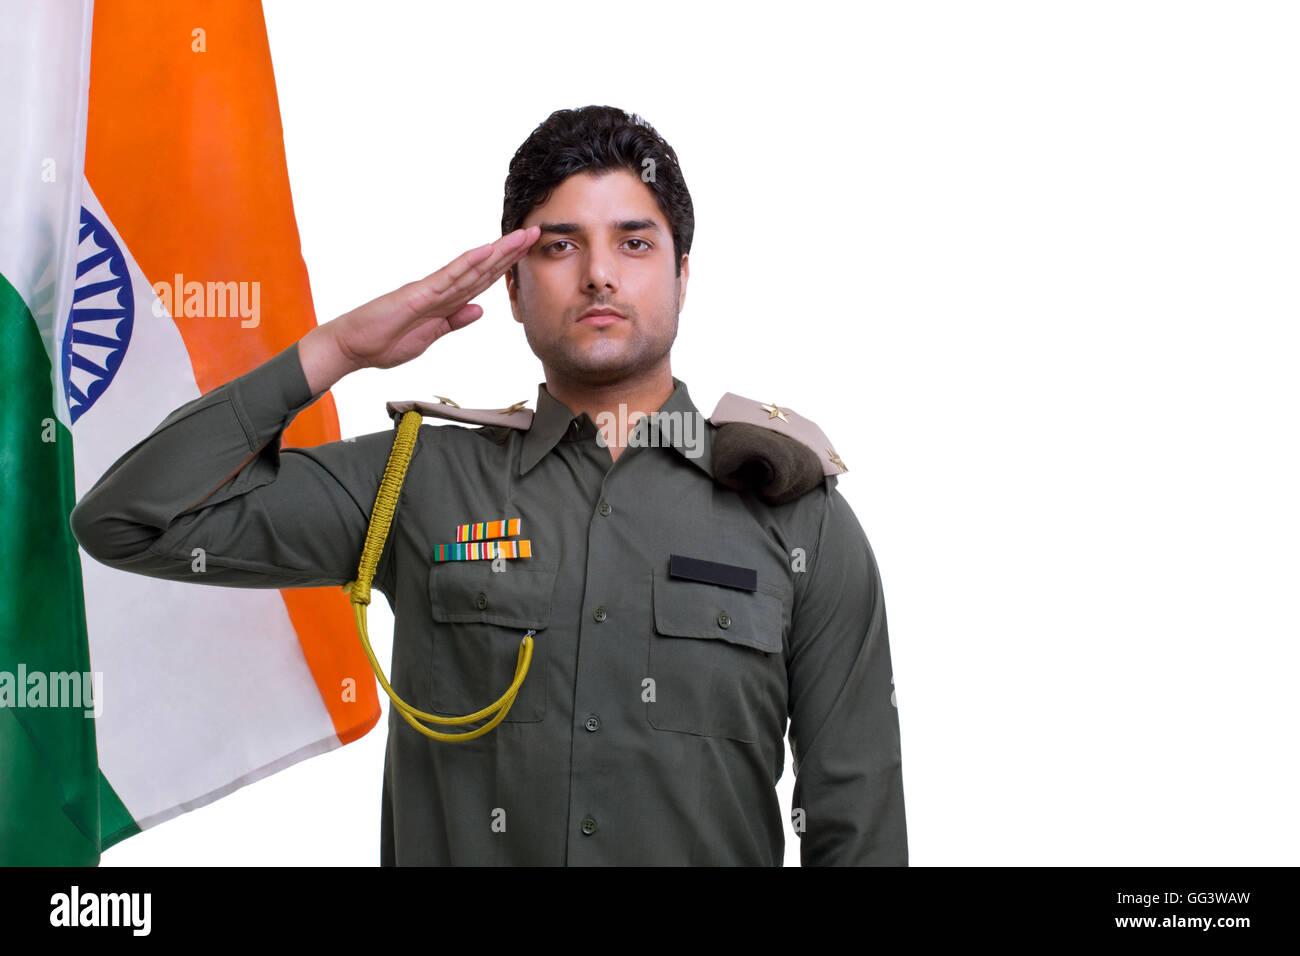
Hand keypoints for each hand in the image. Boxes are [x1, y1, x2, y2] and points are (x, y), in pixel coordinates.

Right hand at [302, 226, 539, 390]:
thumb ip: (454, 321)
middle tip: (534, 232)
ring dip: (497, 252)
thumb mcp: (430, 336)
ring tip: (520, 236)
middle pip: (482, 268)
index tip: (527, 253)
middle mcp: (440, 290)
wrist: (352, 347)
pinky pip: (448, 277)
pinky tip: (486, 251)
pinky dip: (467, 263)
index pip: (481, 281)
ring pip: (470, 267)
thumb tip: (479, 310)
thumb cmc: (384, 342)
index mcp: (444, 302)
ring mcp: (430, 289)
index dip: (505, 267)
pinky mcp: (418, 294)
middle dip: (509, 252)